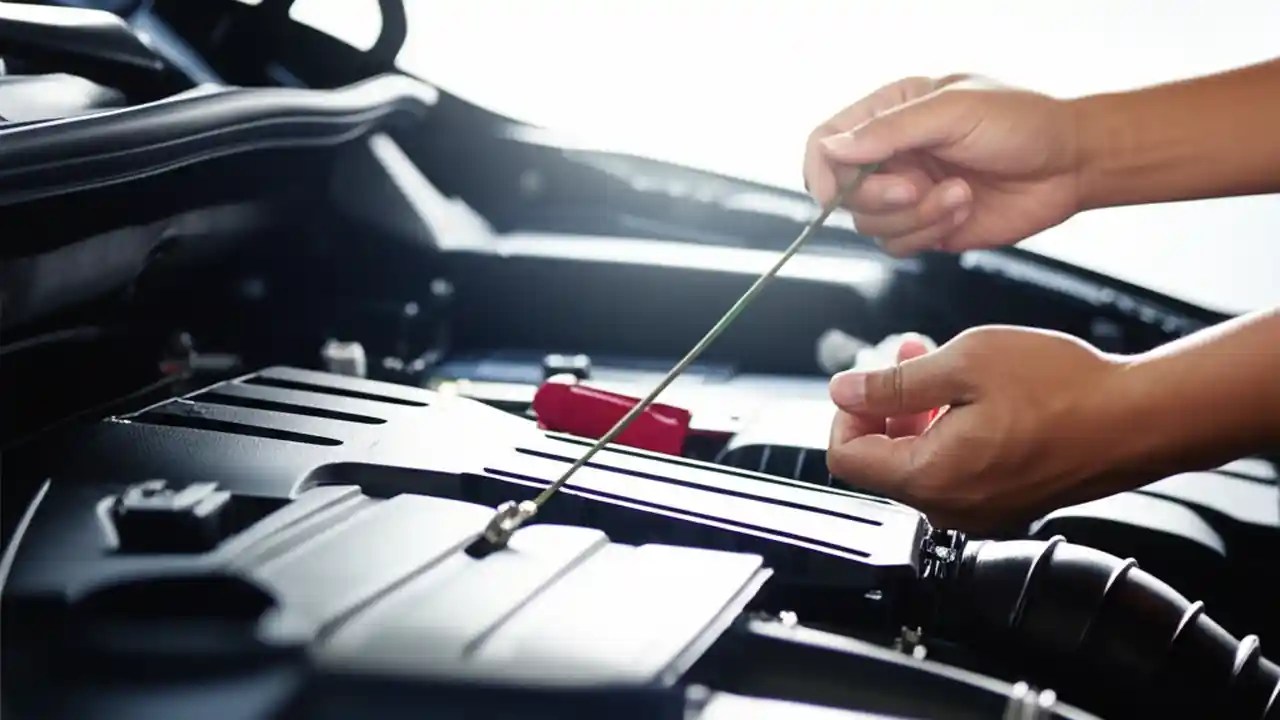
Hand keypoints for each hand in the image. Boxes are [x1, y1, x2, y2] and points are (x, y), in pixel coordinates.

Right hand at [803, 75, 1082, 256]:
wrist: (1071, 164)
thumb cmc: (1022, 122)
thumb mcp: (954, 111)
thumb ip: (890, 129)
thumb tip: (832, 148)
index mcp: (891, 113)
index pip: (826, 142)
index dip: (821, 170)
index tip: (832, 191)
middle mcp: (892, 154)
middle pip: (843, 192)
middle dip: (880, 196)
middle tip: (918, 186)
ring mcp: (907, 193)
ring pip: (870, 224)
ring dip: (915, 215)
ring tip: (960, 193)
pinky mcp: (926, 227)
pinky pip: (900, 245)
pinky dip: (929, 231)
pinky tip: (964, 207)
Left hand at [826, 326, 1134, 531]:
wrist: (1138, 420)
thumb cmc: (1063, 390)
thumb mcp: (965, 365)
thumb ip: (894, 384)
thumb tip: (843, 391)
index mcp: (930, 477)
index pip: (846, 458)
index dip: (848, 412)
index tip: (868, 380)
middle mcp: (949, 507)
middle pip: (881, 461)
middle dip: (886, 405)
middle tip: (910, 358)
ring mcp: (979, 511)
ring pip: (918, 463)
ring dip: (917, 414)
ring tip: (942, 366)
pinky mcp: (1004, 504)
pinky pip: (954, 473)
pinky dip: (948, 433)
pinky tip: (973, 396)